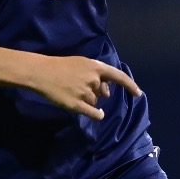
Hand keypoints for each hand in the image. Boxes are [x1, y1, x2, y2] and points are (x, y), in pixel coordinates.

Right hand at [28, 55, 142, 119]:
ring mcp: (85, 93)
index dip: (130, 85)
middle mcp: (93, 80)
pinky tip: (99, 115)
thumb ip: (97, 75)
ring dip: (87, 100)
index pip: (118, 76)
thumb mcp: (82, 63)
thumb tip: (107, 93)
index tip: (138, 94)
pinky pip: (93, 113)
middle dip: (95, 91)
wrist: (41, 73)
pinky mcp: (77, 105)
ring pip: (94, 102)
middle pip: (102, 92)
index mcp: (96, 67)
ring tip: (71, 92)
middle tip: (78, 86)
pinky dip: (98, 115)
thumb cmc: (61, 66)